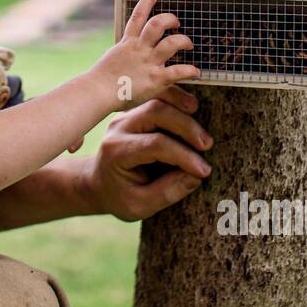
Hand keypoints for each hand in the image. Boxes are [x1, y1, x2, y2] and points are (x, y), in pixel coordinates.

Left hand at [82, 85, 212, 221]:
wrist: (98, 184)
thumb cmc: (119, 196)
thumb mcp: (140, 206)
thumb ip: (168, 192)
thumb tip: (197, 175)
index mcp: (116, 152)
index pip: (155, 145)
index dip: (183, 156)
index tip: (204, 171)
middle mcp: (119, 128)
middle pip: (156, 113)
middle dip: (186, 127)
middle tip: (208, 145)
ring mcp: (126, 117)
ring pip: (158, 101)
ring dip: (184, 113)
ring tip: (203, 134)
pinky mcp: (136, 113)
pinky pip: (158, 100)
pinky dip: (178, 105)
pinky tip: (194, 114)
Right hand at [93, 0, 198, 110]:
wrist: (97, 92)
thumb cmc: (100, 81)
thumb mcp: (111, 60)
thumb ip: (122, 56)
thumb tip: (122, 57)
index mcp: (127, 44)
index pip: (137, 18)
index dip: (145, 5)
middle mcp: (140, 49)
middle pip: (157, 24)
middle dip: (170, 19)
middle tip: (176, 22)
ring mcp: (148, 63)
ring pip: (171, 43)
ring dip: (183, 41)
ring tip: (188, 44)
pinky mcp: (155, 79)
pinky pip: (177, 71)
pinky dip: (189, 71)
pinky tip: (195, 72)